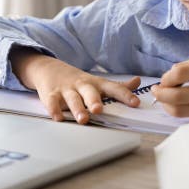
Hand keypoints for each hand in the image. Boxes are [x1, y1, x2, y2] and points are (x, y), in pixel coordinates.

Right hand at [11, 52, 140, 123]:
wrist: (49, 69)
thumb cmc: (79, 81)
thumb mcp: (98, 82)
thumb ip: (118, 86)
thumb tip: (138, 81)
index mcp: (96, 84)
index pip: (113, 88)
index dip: (125, 95)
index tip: (135, 103)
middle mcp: (82, 86)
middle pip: (90, 92)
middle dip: (94, 101)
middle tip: (99, 110)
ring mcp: (66, 90)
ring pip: (72, 99)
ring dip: (77, 109)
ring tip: (83, 119)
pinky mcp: (51, 94)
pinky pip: (52, 102)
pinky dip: (54, 110)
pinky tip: (58, 118)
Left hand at [150, 60, 188, 118]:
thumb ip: (188, 67)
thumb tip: (167, 78)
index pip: (179, 74)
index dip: (167, 76)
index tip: (165, 78)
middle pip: (175, 97)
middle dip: (160, 93)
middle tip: (157, 90)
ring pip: (178, 111)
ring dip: (166, 104)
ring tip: (165, 97)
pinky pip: (187, 116)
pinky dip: (180, 109)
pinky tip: (182, 103)